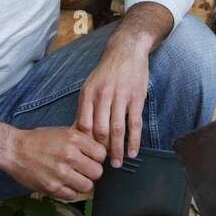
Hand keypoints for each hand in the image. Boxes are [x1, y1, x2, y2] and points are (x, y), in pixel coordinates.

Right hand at [2, 125, 105, 200]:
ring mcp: (61, 172)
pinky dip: (69, 191)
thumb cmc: (38, 140)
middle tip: (82, 171)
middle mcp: (69, 155)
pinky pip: (73, 195)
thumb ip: (82, 140)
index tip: (91, 159)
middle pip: (97, 172)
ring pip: (88, 186)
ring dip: (81, 183)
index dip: (97, 158)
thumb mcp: (62, 131)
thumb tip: (102, 151)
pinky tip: (62, 184)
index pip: (101, 154)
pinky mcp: (52, 187)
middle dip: (91, 172)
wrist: (14, 149)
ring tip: (73, 178)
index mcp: (73, 138)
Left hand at [75, 37, 149, 167]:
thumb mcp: (90, 86)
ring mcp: (121, 97)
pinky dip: (134, 141)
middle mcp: (103, 95)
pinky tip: (133, 152)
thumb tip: (78, 134)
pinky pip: (135, 124)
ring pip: (118, 129)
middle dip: (101, 150)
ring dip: (118, 150)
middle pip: (100, 130)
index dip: (84, 143)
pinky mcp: (137, 98)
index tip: (86, 156)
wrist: (126, 51)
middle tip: (102, 165)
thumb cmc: (106, 72)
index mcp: (88, 94)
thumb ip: (85, 108)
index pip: (84, 124)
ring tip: (117, 164)